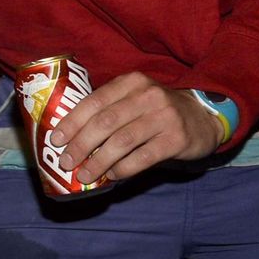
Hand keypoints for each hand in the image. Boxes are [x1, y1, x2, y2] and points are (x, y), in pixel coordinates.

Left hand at [50, 73, 222, 182]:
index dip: (72, 122)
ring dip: (98, 161)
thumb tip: (70, 136)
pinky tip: (112, 176)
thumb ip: (108, 109)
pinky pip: (143, 157)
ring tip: (84, 174)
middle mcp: (147, 95)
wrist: (202, 117)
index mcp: (131, 82)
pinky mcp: (177, 139)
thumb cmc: (156, 110)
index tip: (56, 139)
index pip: (94, 101)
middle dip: (81, 144)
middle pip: (105, 122)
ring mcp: (164, 117)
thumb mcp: (134, 98)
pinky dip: (123, 168)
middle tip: (66, 162)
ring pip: (122, 141)